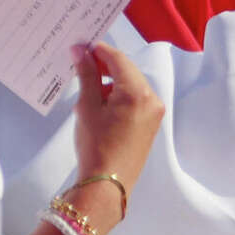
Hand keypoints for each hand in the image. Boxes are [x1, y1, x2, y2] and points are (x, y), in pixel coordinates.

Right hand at [71, 43, 163, 203]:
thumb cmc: (95, 145)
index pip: (118, 59)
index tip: (80, 48)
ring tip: (88, 95)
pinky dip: (119, 98)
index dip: (99, 51)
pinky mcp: (151, 125)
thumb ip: (86, 74)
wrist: (106, 186)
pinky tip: (100, 108)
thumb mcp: (87, 107)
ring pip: (131, 86)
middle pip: (127, 71)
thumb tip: (80, 51)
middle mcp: (152, 99)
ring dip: (111, 83)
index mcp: (138, 92)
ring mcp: (154, 113)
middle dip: (104, 68)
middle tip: (81, 68)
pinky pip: (135, 101)